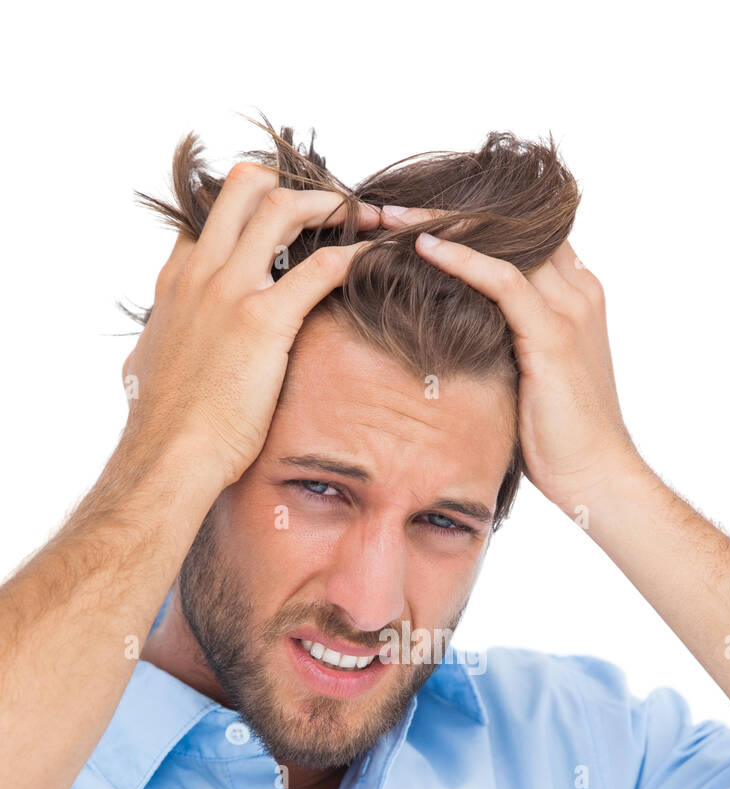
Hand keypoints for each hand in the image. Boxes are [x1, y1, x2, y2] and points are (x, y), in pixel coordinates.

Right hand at [122, 163, 378, 487]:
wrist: (168, 455)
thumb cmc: (161, 426)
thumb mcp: (144, 366)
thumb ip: (159, 340)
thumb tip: (154, 347)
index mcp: (176, 284)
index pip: (210, 219)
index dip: (249, 211)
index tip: (283, 225)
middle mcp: (201, 274)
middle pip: (244, 188)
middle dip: (292, 185)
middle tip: (330, 204)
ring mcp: (230, 291)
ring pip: (281, 208)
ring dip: (329, 204)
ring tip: (363, 215)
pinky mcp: (263, 321)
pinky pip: (321, 269)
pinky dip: (356, 254)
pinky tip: (377, 254)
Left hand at [380, 206, 639, 512]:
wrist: (596, 474)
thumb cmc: (559, 438)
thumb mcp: (529, 375)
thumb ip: (507, 340)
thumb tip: (456, 331)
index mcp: (575, 297)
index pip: (523, 236)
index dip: (470, 221)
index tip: (415, 217)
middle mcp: (578, 292)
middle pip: (513, 226)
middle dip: (450, 209)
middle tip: (391, 205)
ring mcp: (570, 310)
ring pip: (505, 242)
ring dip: (444, 223)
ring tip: (392, 216)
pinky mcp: (554, 336)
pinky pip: (505, 281)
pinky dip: (462, 259)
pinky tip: (422, 247)